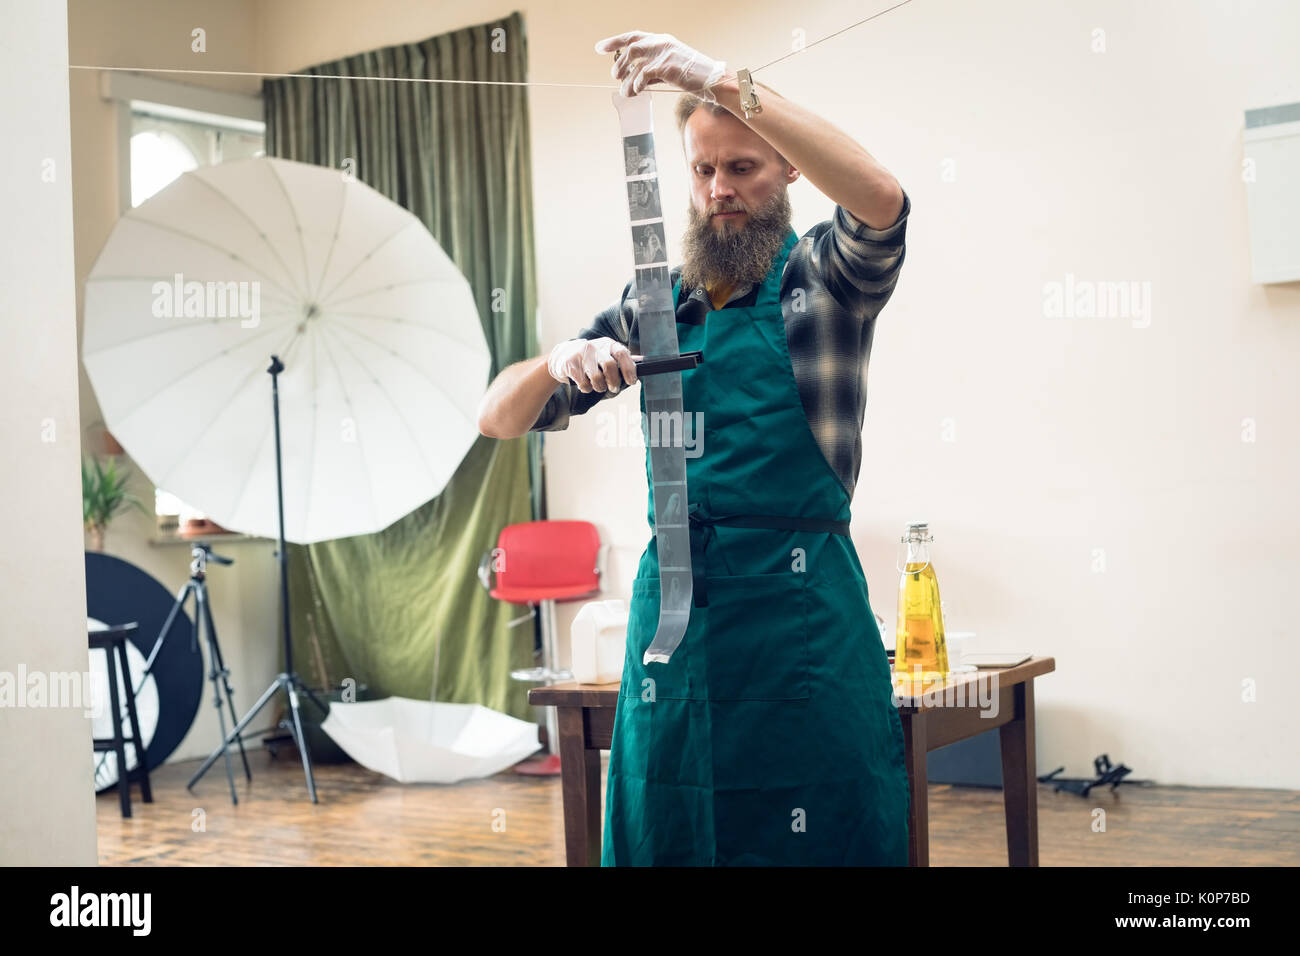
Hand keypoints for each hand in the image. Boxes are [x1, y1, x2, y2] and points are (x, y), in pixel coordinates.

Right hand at [548, 337, 640, 393]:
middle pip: (609, 366)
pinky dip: (586, 388)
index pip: (622, 353)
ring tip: (598, 386)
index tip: (632, 381)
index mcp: (608, 344)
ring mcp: (582, 354)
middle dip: (614, 381)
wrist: (562, 357)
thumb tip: (644, 361)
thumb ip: (623, 359)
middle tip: (613, 388)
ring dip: (599, 387)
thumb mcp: (607, 354)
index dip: (628, 369)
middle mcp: (595, 346)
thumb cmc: (591, 359)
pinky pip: (583, 383)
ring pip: (596, 377)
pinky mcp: (570, 363)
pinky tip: (584, 384)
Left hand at [594, 31, 725, 101]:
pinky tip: (636, 92)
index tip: (600, 48)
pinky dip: (636, 84)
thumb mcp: (671, 69)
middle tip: (615, 76)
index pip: (634, 36)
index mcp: (663, 40)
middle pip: (631, 48)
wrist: (714, 81)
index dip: (615, 41)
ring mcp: (666, 53)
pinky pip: (644, 75)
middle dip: (619, 63)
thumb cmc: (694, 77)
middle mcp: (663, 43)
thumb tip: (636, 80)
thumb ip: (653, 71)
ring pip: (635, 61)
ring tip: (626, 90)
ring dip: (626, 76)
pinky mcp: (668, 67)